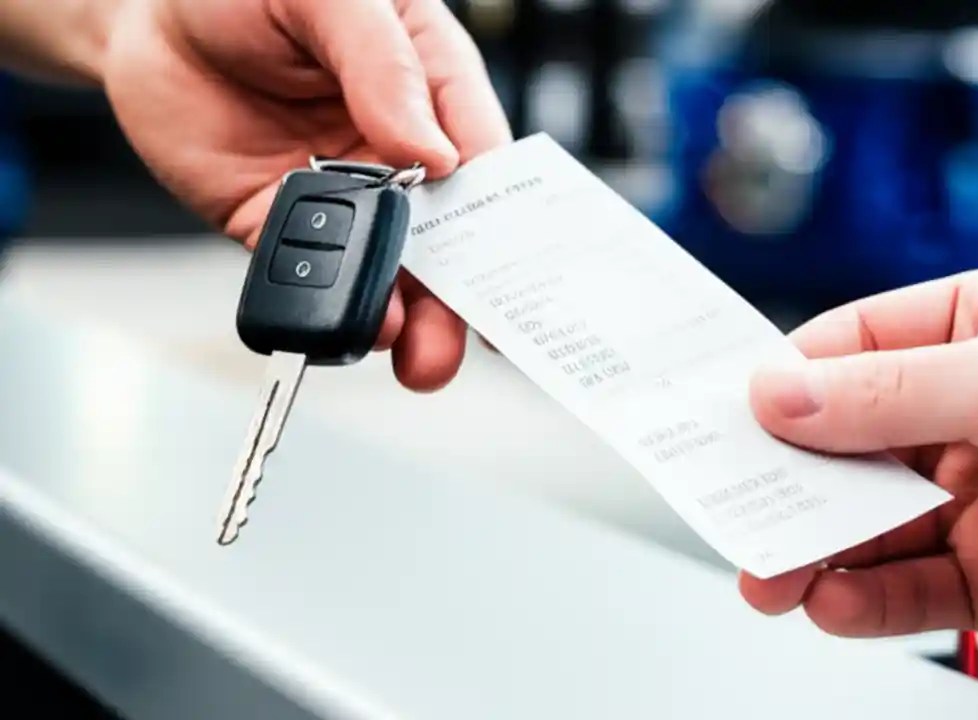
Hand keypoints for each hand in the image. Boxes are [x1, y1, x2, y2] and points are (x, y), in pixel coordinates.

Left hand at [101, 0, 510, 389]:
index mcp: (430, 87)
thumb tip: (434, 156)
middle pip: (444, 234)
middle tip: (462, 341)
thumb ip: (384, 66)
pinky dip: (318, 301)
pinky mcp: (274, 221)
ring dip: (400, 311)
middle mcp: (394, 149)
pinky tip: (334, 322)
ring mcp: (339, 192)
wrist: (144, 13)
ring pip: (383, 266)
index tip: (509, 273)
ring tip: (408, 349)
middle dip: (457, 295)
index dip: (502, 219)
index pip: (481, 160)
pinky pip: (302, 268)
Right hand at [742, 266, 977, 682]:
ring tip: (767, 573)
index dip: (786, 381)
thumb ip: (887, 392)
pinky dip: (860, 598)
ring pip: (866, 522)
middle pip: (846, 442)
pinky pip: (904, 586)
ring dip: (812, 546)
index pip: (853, 347)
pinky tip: (830, 601)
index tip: (724, 414)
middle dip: (789, 477)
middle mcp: (973, 412)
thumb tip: (778, 393)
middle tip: (730, 504)